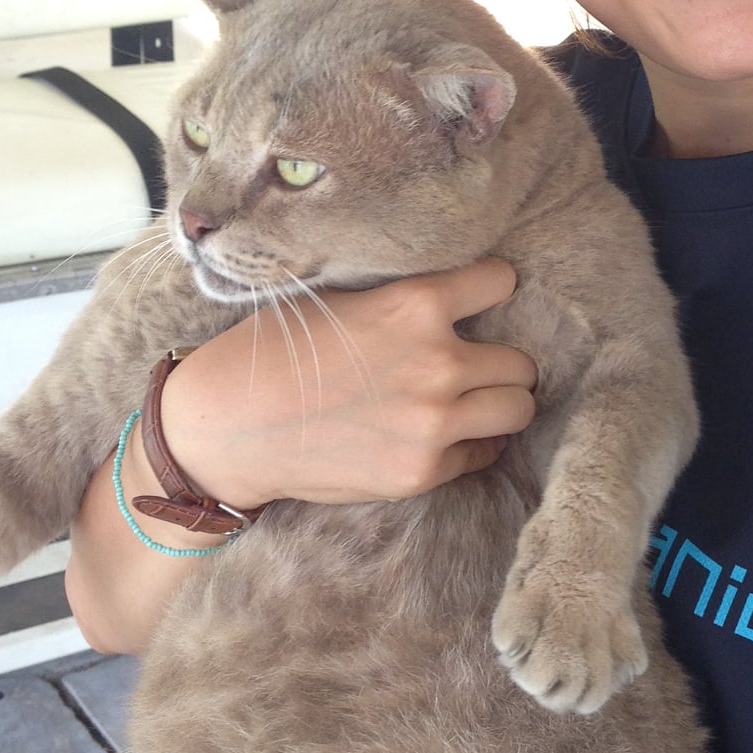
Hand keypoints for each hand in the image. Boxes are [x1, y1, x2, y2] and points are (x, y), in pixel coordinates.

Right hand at [159, 259, 537, 510]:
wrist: (231, 427)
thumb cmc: (275, 353)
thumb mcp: (337, 298)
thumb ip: (400, 298)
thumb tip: (447, 293)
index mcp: (415, 306)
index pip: (499, 282)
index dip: (493, 287)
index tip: (484, 296)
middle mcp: (437, 363)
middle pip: (521, 362)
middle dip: (502, 361)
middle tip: (477, 365)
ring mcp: (433, 423)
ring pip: (518, 409)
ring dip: (500, 403)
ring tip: (474, 401)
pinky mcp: (422, 471)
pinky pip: (483, 454)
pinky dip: (471, 444)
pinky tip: (441, 435)